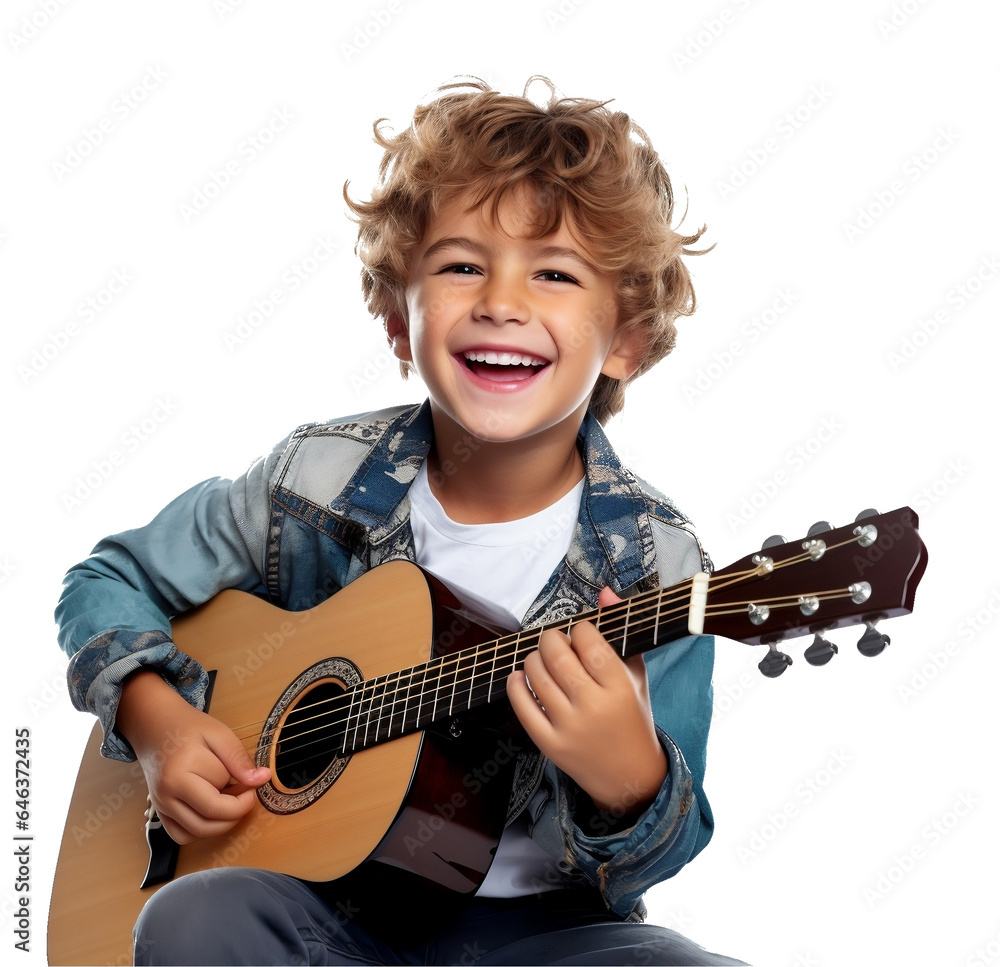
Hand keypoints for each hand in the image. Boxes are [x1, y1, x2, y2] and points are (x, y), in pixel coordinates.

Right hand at [116, 671, 270, 843]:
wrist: (155, 725)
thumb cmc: (188, 727)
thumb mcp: (219, 734)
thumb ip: (239, 759)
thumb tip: (261, 779)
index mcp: (181, 772)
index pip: (219, 798)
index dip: (244, 795)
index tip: (254, 783)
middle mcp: (167, 793)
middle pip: (207, 822)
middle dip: (235, 813)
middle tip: (245, 793)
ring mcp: (160, 805)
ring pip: (196, 832)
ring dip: (221, 823)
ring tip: (230, 799)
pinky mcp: (159, 811)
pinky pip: (181, 835)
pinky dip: (201, 830)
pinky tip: (213, 810)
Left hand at [507, 587, 666, 816]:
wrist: (630, 777)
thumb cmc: (634, 718)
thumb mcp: (636, 676)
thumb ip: (621, 631)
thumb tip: (605, 591)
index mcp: (619, 687)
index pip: (588, 640)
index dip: (579, 628)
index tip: (580, 633)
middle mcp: (593, 706)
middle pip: (557, 654)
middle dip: (551, 637)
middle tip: (555, 640)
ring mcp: (568, 727)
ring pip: (536, 674)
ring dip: (534, 657)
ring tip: (542, 658)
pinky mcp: (549, 744)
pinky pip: (521, 705)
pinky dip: (516, 684)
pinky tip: (521, 676)